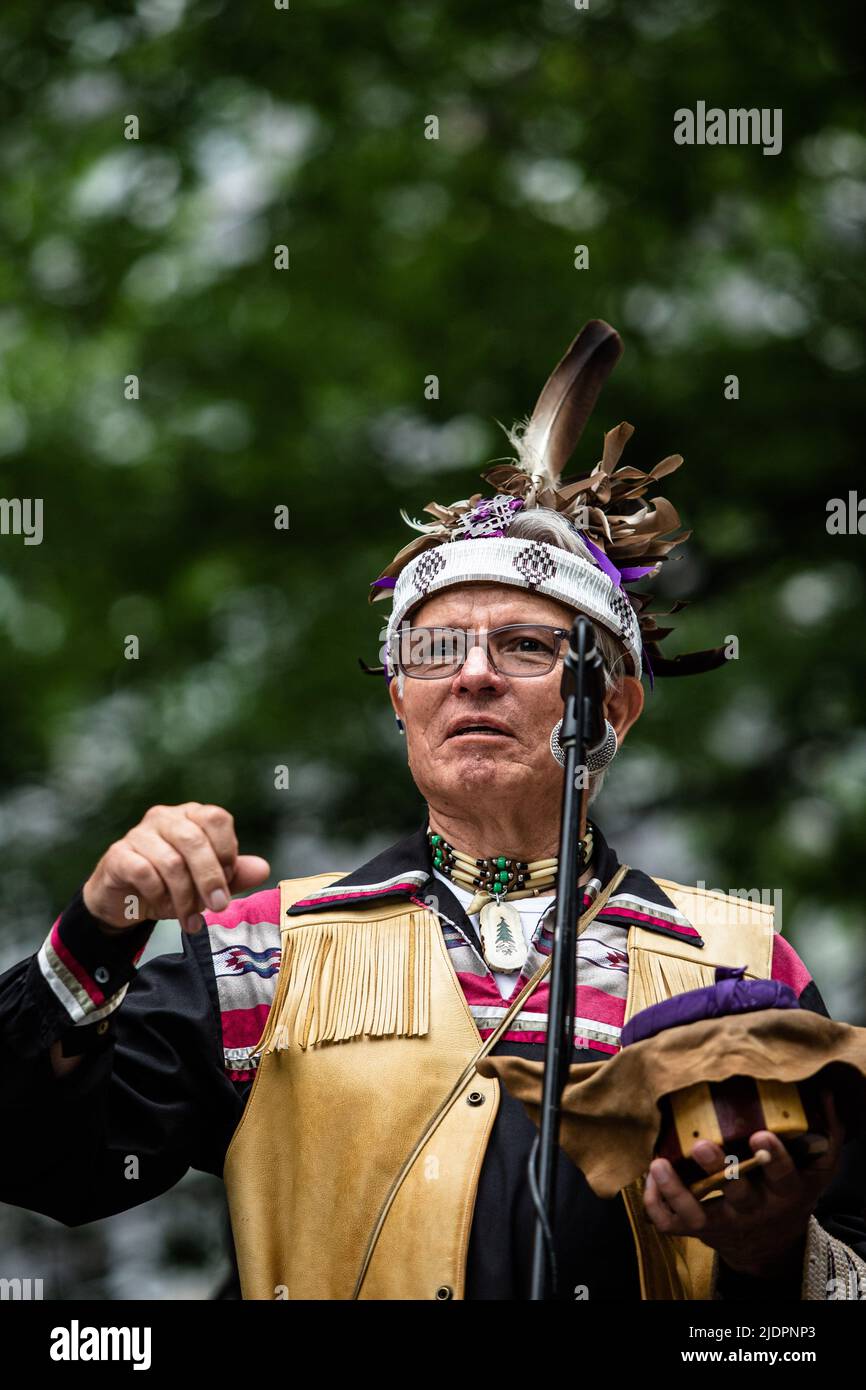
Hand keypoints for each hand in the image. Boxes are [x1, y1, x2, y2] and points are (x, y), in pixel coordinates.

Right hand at [82, 802, 269, 933]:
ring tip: (191, 920)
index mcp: (191, 816)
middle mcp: (165, 817)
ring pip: (171, 861)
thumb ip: (234, 874)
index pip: (217, 818)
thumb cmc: (171, 885)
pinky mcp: (118, 855)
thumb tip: (263, 869)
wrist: (125, 901)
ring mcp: (139, 834)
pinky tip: (163, 910)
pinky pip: (144, 873)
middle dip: (210, 879)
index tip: (228, 880)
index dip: (227, 851)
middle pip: (194, 839)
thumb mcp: (206, 883)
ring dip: (185, 897)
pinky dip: (159, 896)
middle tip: (218, 907)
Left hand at [643, 1087, 844, 1276]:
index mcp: (785, 1190)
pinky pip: (672, 1225)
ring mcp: (724, 1222)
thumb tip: (827, 1093)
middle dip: (720, 1169)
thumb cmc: (791, 1190)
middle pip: (738, 1194)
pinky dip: (656, 1205)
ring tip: (659, 1163)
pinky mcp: (699, 1230)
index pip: (782, 1175)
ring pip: (698, 1214)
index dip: (774, 1158)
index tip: (761, 1134)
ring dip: (676, 1190)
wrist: (772, 1243)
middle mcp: (754, 1208)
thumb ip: (827, 1133)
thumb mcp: (817, 1168)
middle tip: (701, 1144)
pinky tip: (649, 1179)